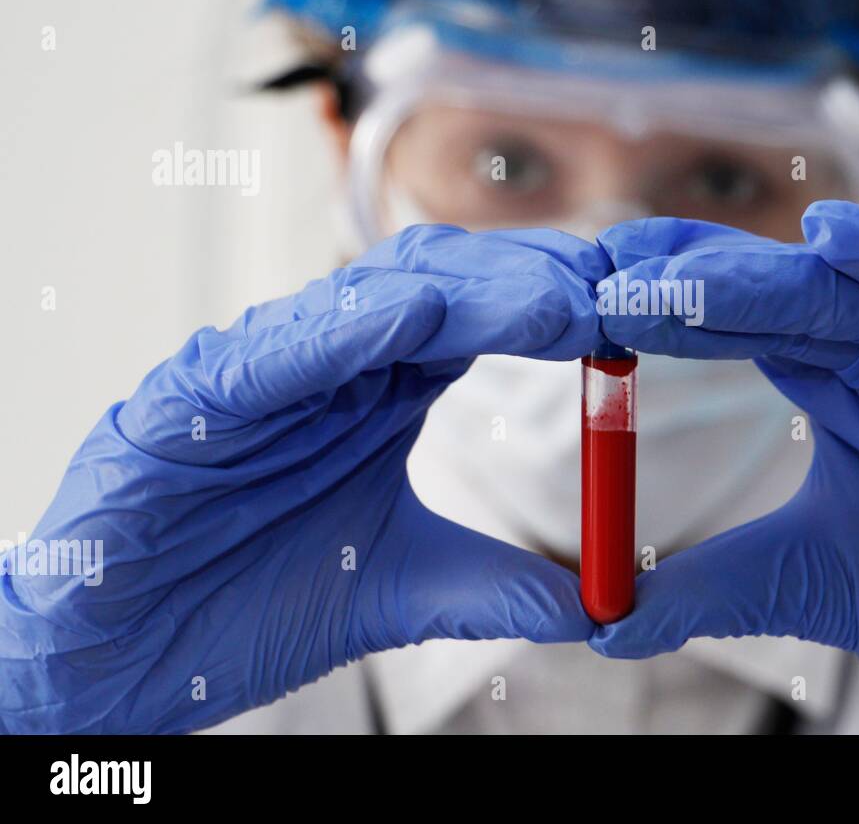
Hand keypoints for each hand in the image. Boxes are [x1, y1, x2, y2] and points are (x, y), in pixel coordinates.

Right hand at [1, 226, 604, 732]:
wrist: (126, 657)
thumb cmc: (249, 600)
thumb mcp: (402, 589)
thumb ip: (497, 584)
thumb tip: (606, 604)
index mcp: (384, 386)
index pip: (489, 318)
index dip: (566, 309)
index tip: (649, 318)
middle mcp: (331, 358)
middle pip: (448, 287)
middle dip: (539, 284)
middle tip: (624, 292)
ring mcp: (261, 367)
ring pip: (373, 299)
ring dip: (472, 293)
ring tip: (558, 302)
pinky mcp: (188, 399)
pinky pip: (271, 350)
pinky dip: (343, 330)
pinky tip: (416, 318)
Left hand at [590, 201, 858, 732]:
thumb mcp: (811, 582)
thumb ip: (713, 586)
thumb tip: (607, 621)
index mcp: (849, 387)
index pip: (749, 326)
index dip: (675, 311)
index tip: (593, 301)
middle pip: (793, 298)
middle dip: (705, 284)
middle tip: (616, 273)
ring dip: (774, 276)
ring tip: (689, 269)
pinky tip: (838, 238)